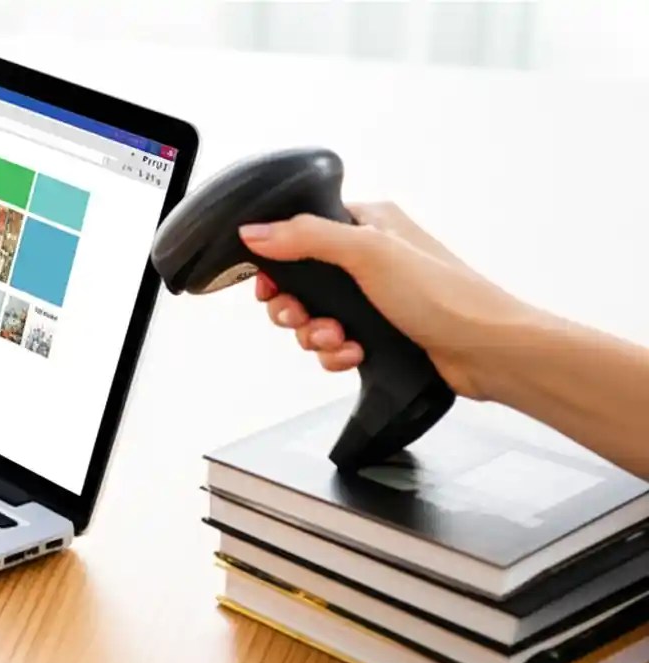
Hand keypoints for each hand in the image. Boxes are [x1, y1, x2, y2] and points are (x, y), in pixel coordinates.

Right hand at [239, 202, 534, 398]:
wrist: (490, 352)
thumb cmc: (447, 296)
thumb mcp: (369, 253)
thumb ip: (307, 238)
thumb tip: (255, 232)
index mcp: (369, 225)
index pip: (301, 232)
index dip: (278, 261)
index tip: (270, 284)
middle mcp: (370, 258)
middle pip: (301, 281)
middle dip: (296, 307)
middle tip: (302, 318)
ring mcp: (374, 299)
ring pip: (315, 317)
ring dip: (316, 335)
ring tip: (339, 340)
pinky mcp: (378, 334)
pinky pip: (334, 344)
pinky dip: (337, 354)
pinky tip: (354, 355)